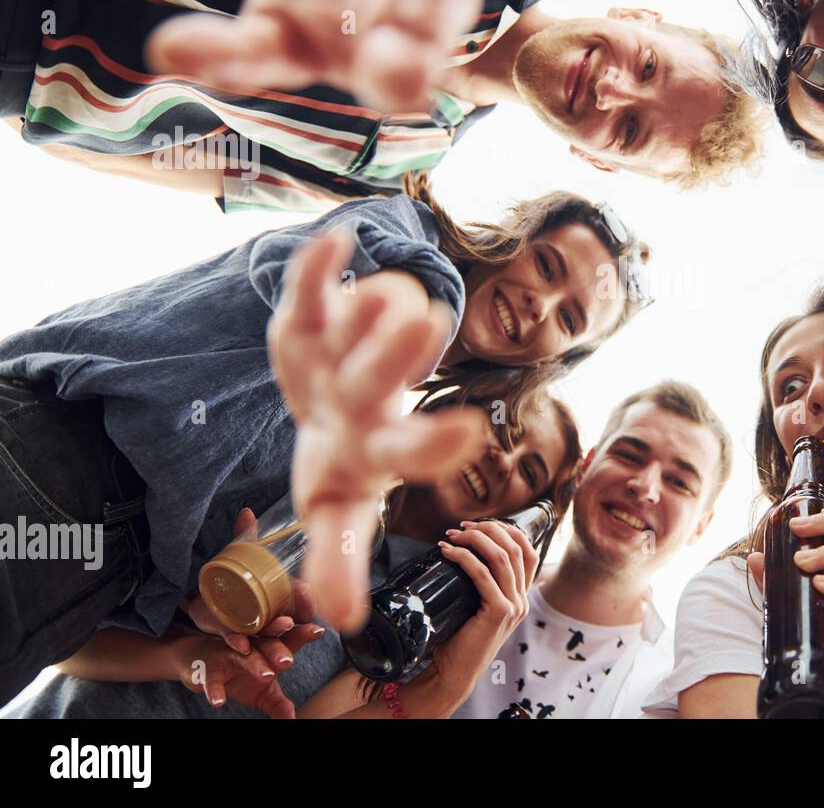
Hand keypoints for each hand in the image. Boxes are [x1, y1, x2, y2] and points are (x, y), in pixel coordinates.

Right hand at [173, 622, 324, 717]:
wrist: (199, 665)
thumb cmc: (238, 675)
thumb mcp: (261, 693)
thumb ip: (279, 704)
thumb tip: (293, 720)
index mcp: (269, 648)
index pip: (289, 639)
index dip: (303, 633)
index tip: (318, 631)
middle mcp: (252, 645)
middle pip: (268, 643)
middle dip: (279, 650)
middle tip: (289, 660)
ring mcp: (230, 652)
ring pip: (244, 655)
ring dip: (254, 663)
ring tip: (267, 675)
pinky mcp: (209, 665)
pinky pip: (213, 676)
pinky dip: (215, 688)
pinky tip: (219, 702)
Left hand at [186, 509, 320, 648]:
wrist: (206, 604)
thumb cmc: (237, 581)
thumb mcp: (245, 558)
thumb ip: (248, 539)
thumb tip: (247, 512)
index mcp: (284, 600)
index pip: (304, 604)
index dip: (309, 601)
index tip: (308, 591)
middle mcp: (273, 618)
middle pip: (292, 626)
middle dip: (301, 628)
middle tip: (305, 626)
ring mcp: (254, 630)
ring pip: (270, 641)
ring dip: (276, 645)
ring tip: (282, 644)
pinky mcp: (233, 636)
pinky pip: (239, 643)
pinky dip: (240, 644)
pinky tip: (242, 646)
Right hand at [268, 229, 487, 631]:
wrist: (328, 391)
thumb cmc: (341, 454)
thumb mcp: (338, 510)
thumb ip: (339, 559)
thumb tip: (342, 619)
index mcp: (377, 448)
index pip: (410, 450)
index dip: (434, 445)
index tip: (470, 433)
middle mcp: (368, 397)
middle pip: (381, 376)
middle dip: (396, 352)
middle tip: (429, 320)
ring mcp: (345, 354)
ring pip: (357, 323)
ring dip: (367, 304)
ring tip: (387, 295)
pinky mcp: (315, 322)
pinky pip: (313, 291)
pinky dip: (315, 270)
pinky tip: (333, 243)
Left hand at [409, 520, 539, 713]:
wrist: (453, 673)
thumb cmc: (458, 638)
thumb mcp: (476, 605)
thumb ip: (481, 584)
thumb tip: (461, 548)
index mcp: (521, 596)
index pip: (528, 551)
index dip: (507, 530)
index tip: (480, 525)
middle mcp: (522, 600)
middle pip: (516, 548)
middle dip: (488, 530)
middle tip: (462, 527)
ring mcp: (514, 607)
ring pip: (502, 557)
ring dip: (475, 540)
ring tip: (452, 535)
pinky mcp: (498, 613)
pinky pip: (483, 575)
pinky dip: (464, 558)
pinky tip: (448, 553)